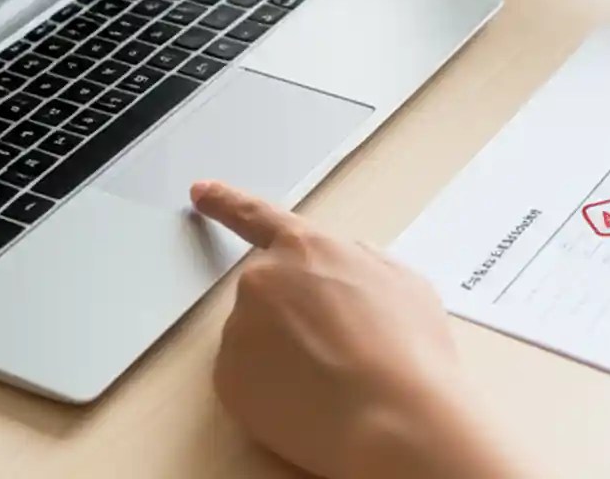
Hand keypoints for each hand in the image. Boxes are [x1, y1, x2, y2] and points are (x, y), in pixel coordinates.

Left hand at [192, 181, 532, 478]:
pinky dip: (273, 390)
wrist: (393, 417)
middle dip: (294, 317)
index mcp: (307, 250)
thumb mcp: (404, 283)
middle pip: (269, 294)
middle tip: (338, 348)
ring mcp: (240, 331)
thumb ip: (364, 263)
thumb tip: (348, 263)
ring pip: (258, 340)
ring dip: (286, 354)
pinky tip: (311, 401)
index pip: (257, 216)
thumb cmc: (408, 350)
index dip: (227, 202)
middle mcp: (262, 282)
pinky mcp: (228, 379)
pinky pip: (248, 379)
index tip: (201, 192)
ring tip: (334, 379)